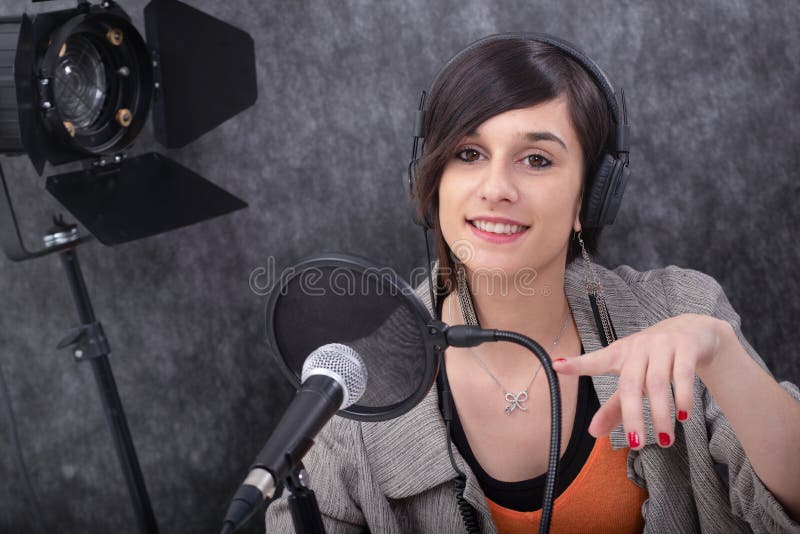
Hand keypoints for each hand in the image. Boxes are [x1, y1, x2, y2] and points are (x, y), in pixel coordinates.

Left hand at [553, 313, 733, 448]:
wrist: (694, 331)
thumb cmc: (655, 359)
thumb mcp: (634, 380)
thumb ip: (614, 407)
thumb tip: (593, 433)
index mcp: (619, 354)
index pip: (596, 360)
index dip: (577, 364)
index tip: (556, 366)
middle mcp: (638, 347)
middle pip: (630, 384)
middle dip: (632, 415)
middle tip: (636, 443)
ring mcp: (662, 344)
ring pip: (657, 382)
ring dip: (660, 413)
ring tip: (665, 439)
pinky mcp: (686, 346)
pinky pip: (683, 374)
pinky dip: (683, 397)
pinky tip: (683, 416)